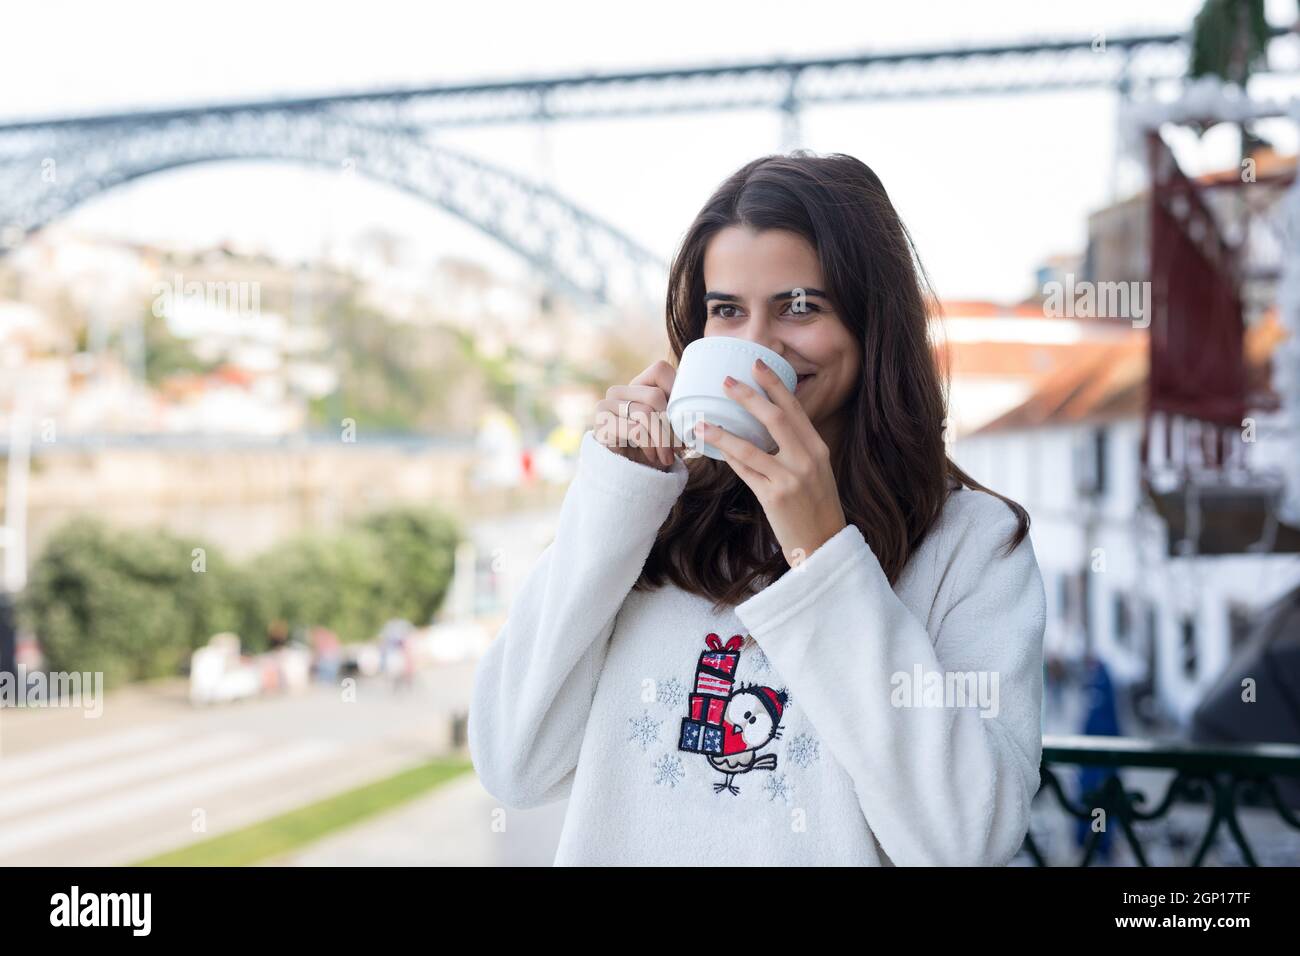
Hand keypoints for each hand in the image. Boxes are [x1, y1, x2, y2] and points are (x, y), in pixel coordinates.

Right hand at [593, 360, 681, 470]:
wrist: (629, 476)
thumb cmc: (654, 449)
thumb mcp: (671, 426)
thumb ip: (678, 409)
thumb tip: (695, 409)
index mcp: (636, 386)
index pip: (660, 371)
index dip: (675, 394)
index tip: (683, 421)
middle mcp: (618, 392)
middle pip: (655, 395)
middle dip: (670, 424)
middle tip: (678, 447)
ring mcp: (606, 406)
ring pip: (645, 413)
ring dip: (662, 439)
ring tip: (667, 456)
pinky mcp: (601, 425)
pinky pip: (634, 429)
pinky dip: (649, 445)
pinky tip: (652, 456)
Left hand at [695, 358, 845, 564]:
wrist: (824, 545)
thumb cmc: (816, 507)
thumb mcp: (816, 471)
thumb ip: (797, 449)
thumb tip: (765, 427)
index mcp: (818, 448)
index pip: (795, 409)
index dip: (775, 384)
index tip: (758, 365)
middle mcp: (807, 459)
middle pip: (775, 418)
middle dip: (749, 396)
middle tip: (727, 381)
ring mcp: (790, 478)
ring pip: (751, 446)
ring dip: (723, 430)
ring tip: (703, 419)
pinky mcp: (773, 497)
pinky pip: (745, 471)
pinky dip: (728, 456)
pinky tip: (711, 446)